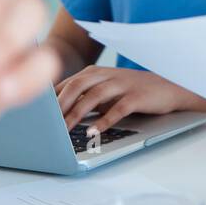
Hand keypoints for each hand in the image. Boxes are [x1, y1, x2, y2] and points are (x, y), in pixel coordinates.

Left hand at [56, 66, 197, 130]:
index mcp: (95, 73)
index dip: (49, 99)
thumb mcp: (106, 91)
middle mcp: (107, 75)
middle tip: (44, 124)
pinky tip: (93, 131)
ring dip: (76, 113)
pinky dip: (104, 120)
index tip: (35, 115)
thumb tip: (55, 115)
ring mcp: (122, 84)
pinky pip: (118, 108)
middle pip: (76, 86)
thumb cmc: (133, 92)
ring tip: (64, 130)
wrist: (171, 87)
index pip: (66, 83)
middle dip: (58, 105)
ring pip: (93, 97)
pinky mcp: (137, 96)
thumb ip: (84, 97)